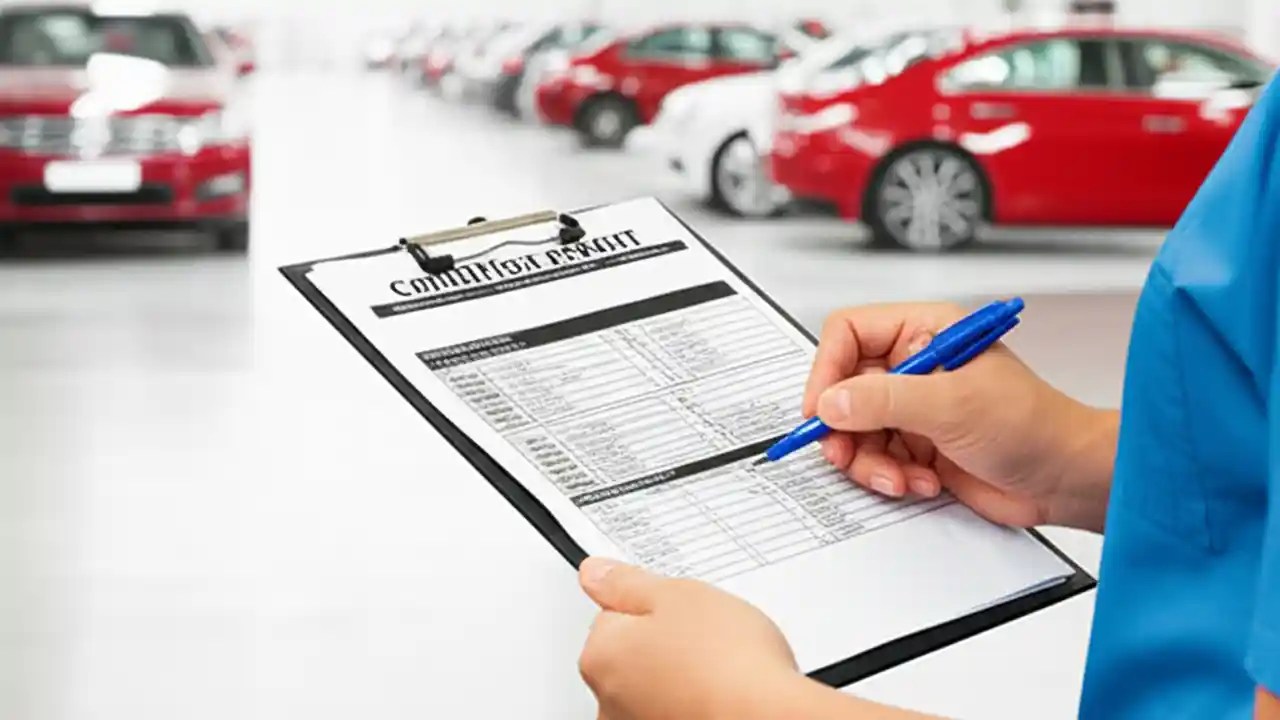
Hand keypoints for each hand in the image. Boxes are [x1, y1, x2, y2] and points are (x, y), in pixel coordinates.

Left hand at [577, 557, 799, 719]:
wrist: (769, 717)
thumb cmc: (728, 664)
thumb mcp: (677, 595)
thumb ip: (626, 583)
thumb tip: (595, 573)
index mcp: (601, 656)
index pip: (613, 615)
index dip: (654, 606)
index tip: (681, 610)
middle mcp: (608, 700)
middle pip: (631, 653)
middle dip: (664, 642)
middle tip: (706, 637)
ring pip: (655, 684)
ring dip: (678, 675)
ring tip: (721, 668)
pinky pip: (675, 707)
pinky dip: (693, 701)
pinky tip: (723, 694)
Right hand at [803, 303, 1115, 531]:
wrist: (1065, 479)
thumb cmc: (1033, 425)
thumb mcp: (952, 405)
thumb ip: (884, 400)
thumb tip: (831, 402)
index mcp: (924, 332)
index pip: (850, 333)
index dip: (828, 370)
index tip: (822, 410)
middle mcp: (913, 366)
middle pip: (844, 388)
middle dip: (844, 427)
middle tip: (843, 452)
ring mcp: (914, 408)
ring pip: (854, 430)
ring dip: (869, 460)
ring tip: (898, 476)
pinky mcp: (916, 446)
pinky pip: (875, 459)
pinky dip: (889, 476)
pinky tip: (921, 482)